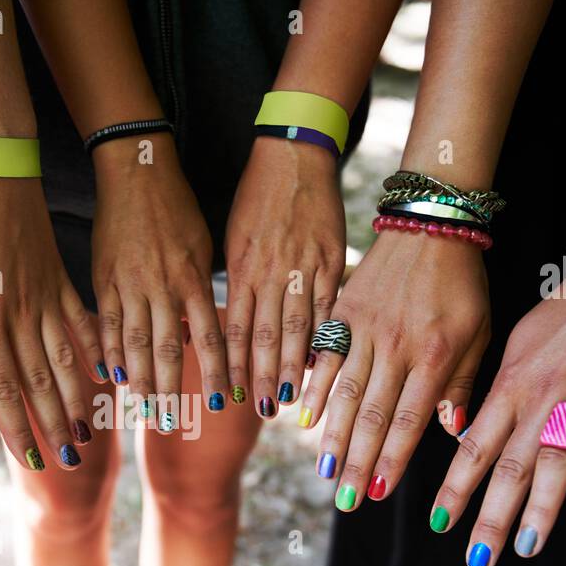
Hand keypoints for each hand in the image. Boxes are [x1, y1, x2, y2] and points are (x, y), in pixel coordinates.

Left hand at [0, 174, 103, 468]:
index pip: (4, 385)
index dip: (17, 425)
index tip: (30, 458)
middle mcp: (21, 313)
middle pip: (40, 382)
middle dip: (52, 426)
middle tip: (66, 462)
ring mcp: (46, 295)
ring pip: (66, 360)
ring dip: (76, 401)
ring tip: (88, 433)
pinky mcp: (59, 275)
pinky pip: (82, 321)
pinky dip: (95, 350)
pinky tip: (106, 373)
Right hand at [91, 135, 223, 427]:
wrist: (137, 171)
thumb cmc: (175, 208)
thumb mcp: (199, 248)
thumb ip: (198, 290)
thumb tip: (195, 331)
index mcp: (194, 279)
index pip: (210, 337)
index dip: (215, 373)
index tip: (221, 403)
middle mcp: (164, 287)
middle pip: (169, 350)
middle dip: (172, 390)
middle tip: (174, 423)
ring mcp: (131, 285)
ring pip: (136, 344)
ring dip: (141, 382)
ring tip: (144, 410)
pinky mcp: (104, 279)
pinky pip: (106, 324)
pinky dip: (109, 353)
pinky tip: (112, 377)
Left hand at [225, 136, 344, 415]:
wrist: (292, 154)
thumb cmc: (258, 197)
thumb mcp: (235, 239)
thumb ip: (239, 282)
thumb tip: (236, 325)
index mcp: (242, 269)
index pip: (237, 329)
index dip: (236, 366)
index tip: (235, 396)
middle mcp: (269, 273)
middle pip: (266, 337)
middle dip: (264, 378)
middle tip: (265, 411)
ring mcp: (302, 268)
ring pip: (297, 328)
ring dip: (294, 368)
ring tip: (293, 400)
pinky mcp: (330, 259)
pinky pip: (328, 306)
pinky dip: (326, 336)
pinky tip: (327, 362)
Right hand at [302, 231, 489, 508]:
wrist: (432, 221)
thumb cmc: (463, 281)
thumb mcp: (479, 332)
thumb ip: (461, 383)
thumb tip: (453, 432)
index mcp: (434, 355)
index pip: (409, 420)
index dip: (392, 460)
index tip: (378, 492)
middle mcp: (396, 347)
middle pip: (373, 416)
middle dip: (359, 462)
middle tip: (346, 499)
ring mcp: (366, 328)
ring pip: (346, 393)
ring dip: (335, 437)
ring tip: (326, 472)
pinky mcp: (345, 311)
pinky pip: (326, 356)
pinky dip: (315, 389)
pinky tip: (306, 419)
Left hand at [431, 254, 565, 565]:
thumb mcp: (517, 345)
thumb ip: (497, 390)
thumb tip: (469, 427)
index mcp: (509, 386)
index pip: (474, 447)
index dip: (456, 487)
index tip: (439, 521)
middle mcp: (539, 399)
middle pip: (509, 466)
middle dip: (489, 516)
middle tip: (476, 558)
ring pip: (553, 464)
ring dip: (537, 512)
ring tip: (524, 549)